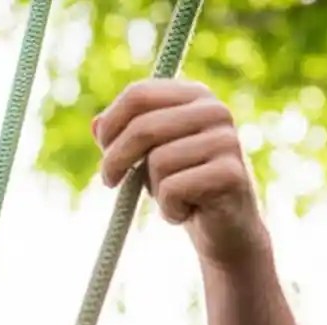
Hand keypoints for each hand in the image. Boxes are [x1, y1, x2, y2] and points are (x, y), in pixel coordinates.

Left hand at [92, 78, 269, 268]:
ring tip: (171, 198)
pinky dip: (169, 209)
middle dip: (115, 159)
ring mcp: (227, 140)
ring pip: (158, 161)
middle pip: (143, 127)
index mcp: (194, 96)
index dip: (111, 124)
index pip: (139, 94)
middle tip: (109, 182)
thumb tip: (96, 125)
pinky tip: (185, 212)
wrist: (224, 228)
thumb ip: (122, 137)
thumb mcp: (147, 156)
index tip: (102, 150)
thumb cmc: (182, 185)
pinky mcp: (231, 173)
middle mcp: (215, 110)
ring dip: (153, 189)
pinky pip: (173, 189)